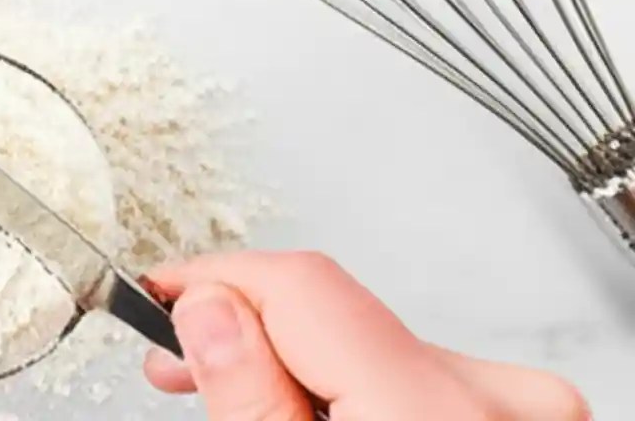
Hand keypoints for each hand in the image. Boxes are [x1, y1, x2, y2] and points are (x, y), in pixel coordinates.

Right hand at [143, 251, 589, 420]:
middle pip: (333, 309)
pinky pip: (412, 369)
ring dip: (293, 354)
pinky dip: (349, 379)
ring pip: (369, 339)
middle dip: (244, 323)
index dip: (215, 278)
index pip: (302, 284)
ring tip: (230, 386)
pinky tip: (305, 401)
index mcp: (432, 412)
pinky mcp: (522, 417)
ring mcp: (522, 407)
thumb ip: (251, 400)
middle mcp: (497, 397)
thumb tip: (209, 312)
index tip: (162, 293)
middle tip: (174, 355)